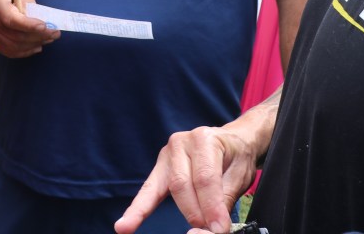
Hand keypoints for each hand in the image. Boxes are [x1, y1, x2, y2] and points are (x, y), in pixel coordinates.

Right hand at [0, 0, 57, 57]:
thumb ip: (29, 5)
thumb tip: (43, 23)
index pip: (11, 19)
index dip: (29, 25)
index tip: (45, 26)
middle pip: (15, 35)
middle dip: (38, 36)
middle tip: (55, 33)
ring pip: (14, 46)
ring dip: (34, 44)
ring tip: (49, 39)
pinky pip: (9, 51)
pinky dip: (25, 51)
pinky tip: (37, 46)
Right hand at [114, 121, 263, 233]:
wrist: (232, 142)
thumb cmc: (236, 157)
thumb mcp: (240, 175)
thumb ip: (224, 199)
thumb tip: (215, 227)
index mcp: (204, 138)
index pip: (205, 177)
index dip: (211, 206)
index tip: (219, 228)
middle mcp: (181, 142)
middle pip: (183, 184)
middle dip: (196, 212)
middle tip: (210, 230)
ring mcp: (167, 154)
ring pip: (168, 190)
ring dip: (184, 212)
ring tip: (198, 227)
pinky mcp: (160, 168)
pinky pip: (147, 192)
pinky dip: (137, 210)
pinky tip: (124, 226)